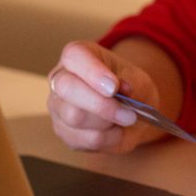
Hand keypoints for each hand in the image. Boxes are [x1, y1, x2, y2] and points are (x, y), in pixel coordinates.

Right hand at [47, 40, 168, 152]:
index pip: (75, 57)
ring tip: (126, 119)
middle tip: (129, 112)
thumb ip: (130, 81)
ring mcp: (57, 107)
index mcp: (76, 56)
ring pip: (75, 117)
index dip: (93, 72)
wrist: (133, 111)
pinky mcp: (63, 132)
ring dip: (108, 122)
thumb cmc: (131, 87)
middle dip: (101, 104)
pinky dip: (108, 138)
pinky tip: (116, 131)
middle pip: (67, 89)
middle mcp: (60, 79)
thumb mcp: (137, 78)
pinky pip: (84, 139)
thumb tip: (122, 87)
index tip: (114, 87)